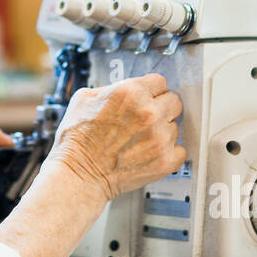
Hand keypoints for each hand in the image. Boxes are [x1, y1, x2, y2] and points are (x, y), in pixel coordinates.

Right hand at [47, 73, 185, 202]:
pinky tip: (151, 154)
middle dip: (162, 108)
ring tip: (141, 140)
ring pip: (175, 127)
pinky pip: (180, 151)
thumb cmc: (77, 141)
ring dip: (162, 132)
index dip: (152, 91)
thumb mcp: (84, 99)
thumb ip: (111, 88)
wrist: (77, 175)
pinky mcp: (165, 161)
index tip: (149, 98)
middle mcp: (148, 113)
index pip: (160, 82)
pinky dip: (168, 154)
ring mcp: (159, 138)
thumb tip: (125, 88)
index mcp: (130, 93)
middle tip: (148, 119)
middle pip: (174, 101)